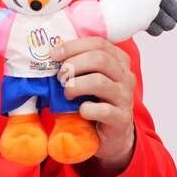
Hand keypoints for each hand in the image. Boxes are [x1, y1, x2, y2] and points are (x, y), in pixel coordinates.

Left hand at [50, 36, 135, 166]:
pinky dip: (86, 109)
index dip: (73, 46)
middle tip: (60, 77)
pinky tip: (80, 111)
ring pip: (99, 82)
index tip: (54, 55)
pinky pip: (102, 110)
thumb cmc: (96, 100)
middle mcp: (125, 76)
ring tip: (67, 93)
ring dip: (75, 86)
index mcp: (118, 61)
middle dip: (72, 65)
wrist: (111, 133)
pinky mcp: (121, 118)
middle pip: (100, 59)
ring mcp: (125, 97)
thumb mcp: (89, 77)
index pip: (98, 43)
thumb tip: (51, 54)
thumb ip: (78, 64)